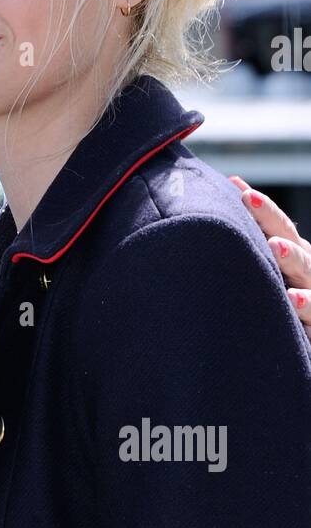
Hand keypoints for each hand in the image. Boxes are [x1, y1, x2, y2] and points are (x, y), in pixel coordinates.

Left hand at [229, 175, 310, 341]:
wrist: (306, 339)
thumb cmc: (282, 304)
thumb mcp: (270, 275)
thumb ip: (252, 246)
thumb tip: (225, 196)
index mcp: (295, 256)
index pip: (277, 225)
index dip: (260, 206)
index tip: (238, 188)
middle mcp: (307, 270)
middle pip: (290, 239)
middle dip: (271, 220)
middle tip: (249, 199)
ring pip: (308, 272)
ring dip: (292, 258)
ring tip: (274, 247)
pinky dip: (306, 306)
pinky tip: (292, 300)